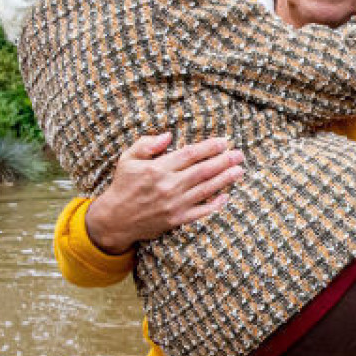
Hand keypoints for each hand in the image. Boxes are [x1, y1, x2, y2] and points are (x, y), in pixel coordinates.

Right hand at [83, 133, 244, 254]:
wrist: (115, 219)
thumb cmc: (123, 185)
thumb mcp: (127, 159)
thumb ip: (146, 144)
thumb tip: (169, 135)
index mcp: (157, 169)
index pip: (190, 154)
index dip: (209, 147)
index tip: (224, 142)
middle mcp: (168, 186)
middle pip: (203, 170)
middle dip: (224, 161)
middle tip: (240, 154)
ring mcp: (174, 204)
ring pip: (206, 189)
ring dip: (225, 179)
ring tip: (240, 171)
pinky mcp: (176, 219)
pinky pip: (201, 212)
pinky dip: (215, 205)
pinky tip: (226, 196)